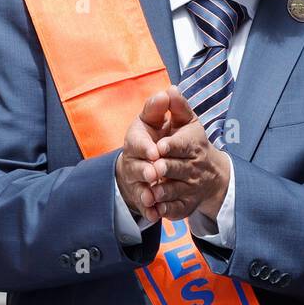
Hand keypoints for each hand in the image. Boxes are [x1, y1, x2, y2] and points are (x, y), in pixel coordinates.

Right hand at [116, 91, 171, 222]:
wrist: (150, 159)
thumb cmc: (156, 135)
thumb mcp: (161, 119)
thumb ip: (164, 107)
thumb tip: (169, 90)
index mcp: (137, 139)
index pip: (137, 142)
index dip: (145, 147)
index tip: (156, 151)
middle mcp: (134, 160)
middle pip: (136, 166)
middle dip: (144, 170)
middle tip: (154, 173)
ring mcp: (136, 180)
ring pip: (138, 187)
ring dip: (145, 192)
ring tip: (152, 196)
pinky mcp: (143, 196)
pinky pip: (145, 206)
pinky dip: (150, 210)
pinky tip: (156, 214)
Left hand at [151, 88, 231, 220]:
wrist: (213, 175)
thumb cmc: (192, 143)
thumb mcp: (188, 122)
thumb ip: (177, 106)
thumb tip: (170, 89)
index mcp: (194, 144)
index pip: (183, 144)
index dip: (171, 146)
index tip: (158, 148)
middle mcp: (194, 167)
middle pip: (178, 168)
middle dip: (165, 169)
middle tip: (153, 169)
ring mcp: (191, 187)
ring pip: (174, 190)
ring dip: (162, 192)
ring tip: (150, 192)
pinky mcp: (186, 205)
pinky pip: (175, 209)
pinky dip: (164, 211)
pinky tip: (154, 209)